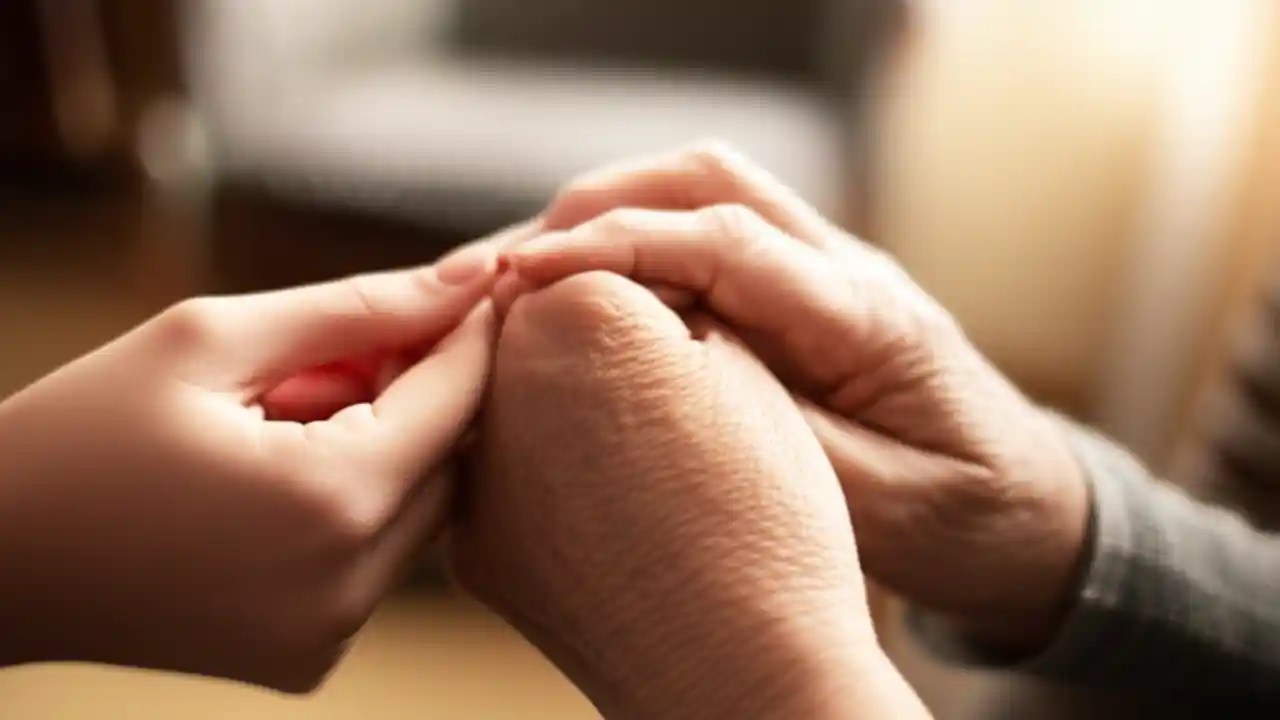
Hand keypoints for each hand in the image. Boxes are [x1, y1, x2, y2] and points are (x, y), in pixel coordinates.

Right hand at [0, 243, 497, 690]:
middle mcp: (348, 587)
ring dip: (383, 448)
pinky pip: (372, 563)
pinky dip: (352, 506)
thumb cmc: (80, 432)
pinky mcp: (308, 660)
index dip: (468, 335)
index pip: (457, 401)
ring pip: (417, 512)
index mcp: (331, 502)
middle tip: (342, 349)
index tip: (471, 286)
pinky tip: (276, 471)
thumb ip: (359, 307)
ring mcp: (330, 636)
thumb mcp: (211, 338)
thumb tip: (472, 276)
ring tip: (287, 409)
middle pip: (448, 461)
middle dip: (416, 392)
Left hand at [449, 272, 927, 718]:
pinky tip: (603, 510)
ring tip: (630, 455)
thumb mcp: (746, 371)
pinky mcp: (472, 547)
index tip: (679, 345)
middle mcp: (501, 383)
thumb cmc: (768, 512)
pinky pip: (498, 481)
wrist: (747, 667)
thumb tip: (629, 299)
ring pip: (506, 402)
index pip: (593, 263)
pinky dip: (538, 481)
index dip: (645, 298)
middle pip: (531, 326)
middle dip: (579, 344)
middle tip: (650, 397)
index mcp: (578, 315)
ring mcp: (476, 472)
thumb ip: (670, 306)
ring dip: (550, 406)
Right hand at [501, 143, 1091, 652]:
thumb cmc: (970, 519)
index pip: (726, 241)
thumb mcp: (887, 511)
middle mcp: (847, 271)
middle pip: (712, 181)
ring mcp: (829, 272)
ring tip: (529, 269)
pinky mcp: (808, 293)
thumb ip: (787, 443)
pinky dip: (643, 242)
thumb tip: (672, 389)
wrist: (1034, 514)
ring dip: (615, 211)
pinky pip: (716, 234)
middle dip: (599, 207)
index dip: (617, 246)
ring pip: (710, 191)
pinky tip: (593, 294)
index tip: (523, 274)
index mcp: (867, 318)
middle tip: (504, 265)